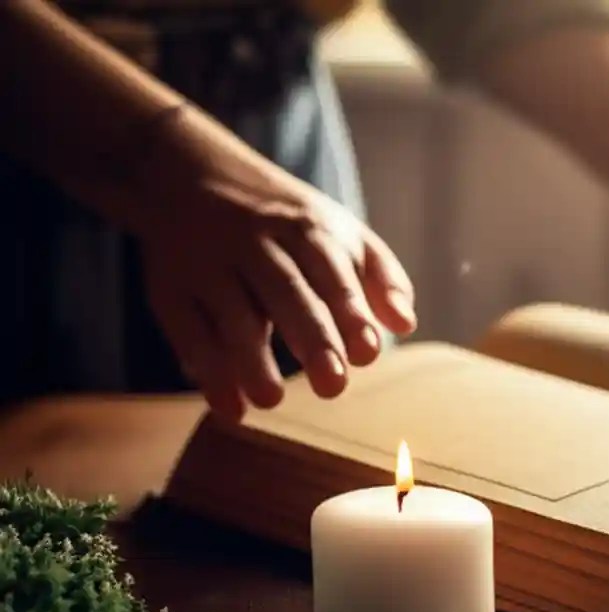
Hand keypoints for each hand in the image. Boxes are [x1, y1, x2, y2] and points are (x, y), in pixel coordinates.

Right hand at [135, 167, 416, 420]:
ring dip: (252, 359)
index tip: (367, 353)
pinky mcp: (170, 286)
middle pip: (285, 291)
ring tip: (273, 401)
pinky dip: (208, 371)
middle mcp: (256, 241)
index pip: (331, 271)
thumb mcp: (340, 232)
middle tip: (333, 386)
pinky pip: (187, 330)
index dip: (350, 311)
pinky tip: (232, 408)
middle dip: (311, 338)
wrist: (190, 174)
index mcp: (306, 227)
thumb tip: (405, 325)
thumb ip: (380, 277)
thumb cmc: (287, 222)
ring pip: (232, 313)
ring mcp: (209, 262)